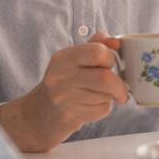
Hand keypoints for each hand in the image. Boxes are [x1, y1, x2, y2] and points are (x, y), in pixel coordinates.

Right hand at [0, 33, 127, 151]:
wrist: (39, 114)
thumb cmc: (62, 83)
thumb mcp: (73, 60)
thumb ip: (94, 46)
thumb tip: (116, 41)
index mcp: (62, 58)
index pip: (97, 52)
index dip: (110, 58)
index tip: (111, 64)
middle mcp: (60, 77)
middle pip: (105, 78)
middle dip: (119, 84)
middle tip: (119, 88)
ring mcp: (63, 98)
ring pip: (105, 96)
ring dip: (109, 97)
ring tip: (98, 95)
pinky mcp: (70, 116)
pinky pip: (101, 110)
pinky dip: (103, 108)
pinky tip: (91, 106)